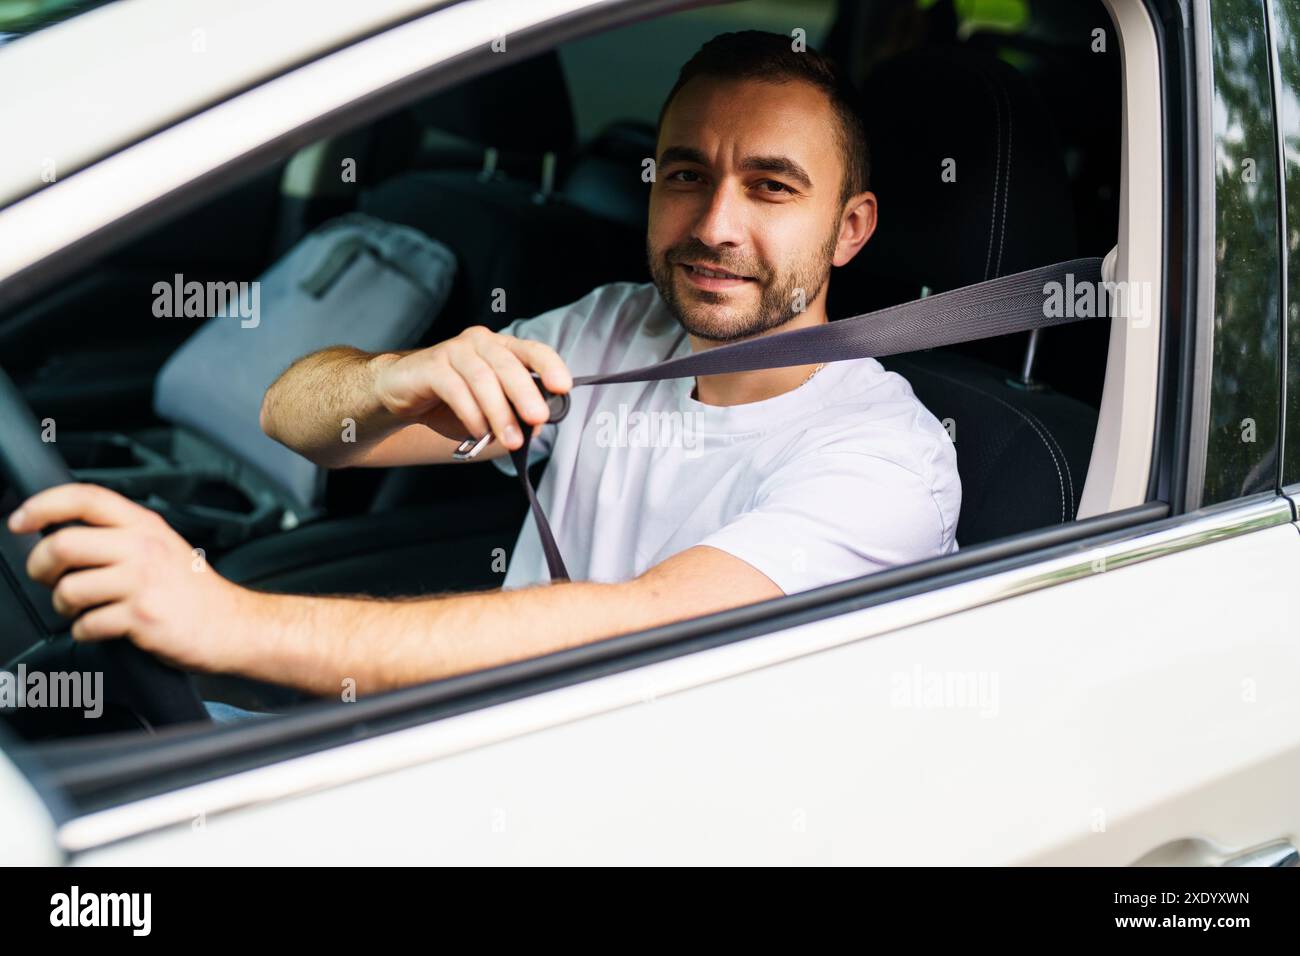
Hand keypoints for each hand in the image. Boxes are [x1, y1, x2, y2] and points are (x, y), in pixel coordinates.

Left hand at [7, 483, 252, 672]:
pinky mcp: (141, 617)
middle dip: (40, 566)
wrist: (233, 625)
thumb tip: (63, 535)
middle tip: (46, 577)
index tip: (20, 520)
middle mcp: (143, 548)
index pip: (84, 498)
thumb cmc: (196, 591)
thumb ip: (120, 535)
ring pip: (68, 589)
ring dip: (63, 605)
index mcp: (145, 526)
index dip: (43, 505)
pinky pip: (86, 625)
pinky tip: (102, 628)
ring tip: (80, 608)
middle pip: (63, 544)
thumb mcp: (162, 545)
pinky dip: (85, 631)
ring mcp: (142, 583)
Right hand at [371, 325, 571, 450]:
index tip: (563, 387)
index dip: (550, 365)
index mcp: (501, 348)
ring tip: (509, 439)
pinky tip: (478, 432)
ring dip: (499, 412)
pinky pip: (455, 389)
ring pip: (483, 378)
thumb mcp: (488, 408)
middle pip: (508, 365)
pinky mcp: (430, 366)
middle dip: (526, 394)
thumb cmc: (450, 399)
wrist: (401, 392)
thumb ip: (513, 414)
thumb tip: (535, 428)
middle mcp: (480, 343)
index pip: (532, 350)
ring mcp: (454, 351)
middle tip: (538, 419)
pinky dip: (470, 413)